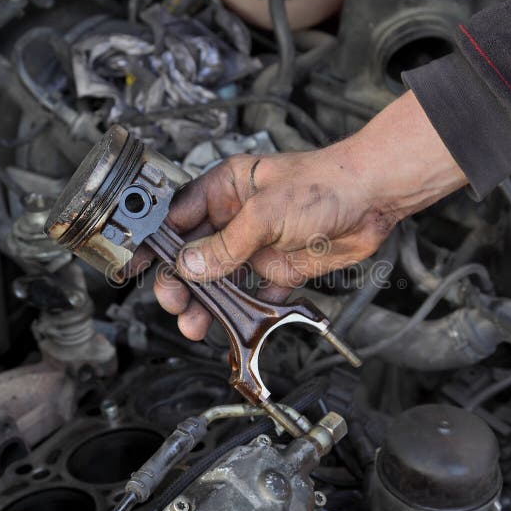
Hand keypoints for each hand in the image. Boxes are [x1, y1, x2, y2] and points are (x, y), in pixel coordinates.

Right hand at [134, 91, 467, 339]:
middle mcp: (236, 217)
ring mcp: (256, 244)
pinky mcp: (278, 267)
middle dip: (180, 281)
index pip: (177, 217)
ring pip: (220, 279)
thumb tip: (190, 266)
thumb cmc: (324, 184)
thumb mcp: (266, 212)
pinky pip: (252, 293)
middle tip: (174, 303)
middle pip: (194, 254)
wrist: (374, 200)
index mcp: (224, 189)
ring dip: (206, 302)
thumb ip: (227, 244)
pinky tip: (231, 326)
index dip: (155, 243)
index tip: (135, 266)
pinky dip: (241, 311)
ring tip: (195, 325)